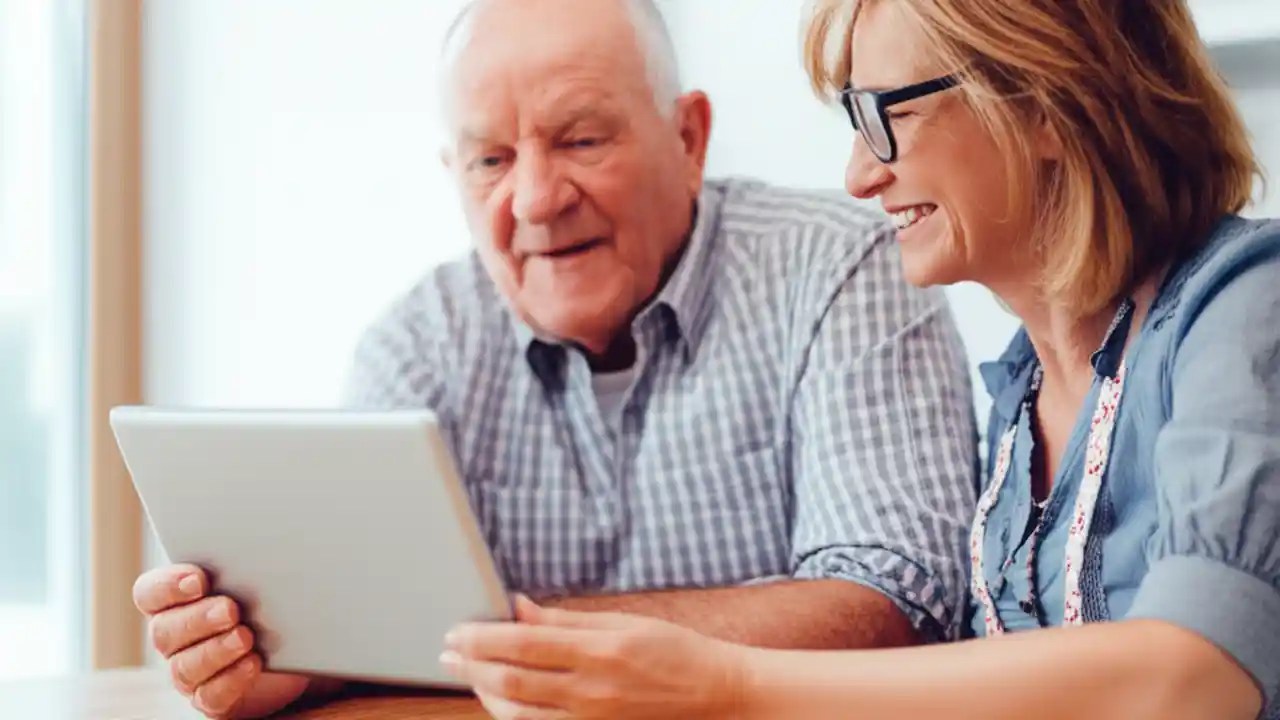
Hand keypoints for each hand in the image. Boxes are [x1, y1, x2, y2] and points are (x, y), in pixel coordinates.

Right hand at [133, 564, 310, 718]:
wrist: (297, 650)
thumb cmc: (271, 603)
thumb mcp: (261, 579)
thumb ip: (247, 566)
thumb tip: (266, 548)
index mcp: (176, 601)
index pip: (150, 593)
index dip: (166, 587)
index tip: (198, 580)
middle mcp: (175, 637)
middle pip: (165, 631)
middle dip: (198, 619)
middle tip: (230, 609)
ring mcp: (191, 671)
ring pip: (184, 666)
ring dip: (215, 650)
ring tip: (246, 637)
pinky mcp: (213, 699)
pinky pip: (211, 695)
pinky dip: (231, 679)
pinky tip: (253, 663)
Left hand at [442, 596, 748, 719]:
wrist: (716, 694)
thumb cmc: (674, 650)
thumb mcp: (623, 622)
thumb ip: (566, 619)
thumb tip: (519, 608)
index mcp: (599, 651)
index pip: (523, 644)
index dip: (482, 638)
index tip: (457, 630)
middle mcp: (591, 691)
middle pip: (512, 683)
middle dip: (471, 667)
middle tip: (446, 653)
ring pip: (519, 715)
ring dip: (484, 695)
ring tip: (468, 676)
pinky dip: (514, 717)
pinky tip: (500, 703)